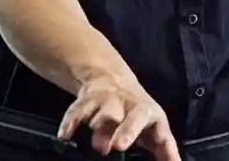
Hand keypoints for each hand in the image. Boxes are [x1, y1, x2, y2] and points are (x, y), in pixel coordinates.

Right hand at [57, 72, 179, 159]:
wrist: (111, 79)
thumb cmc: (136, 114)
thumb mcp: (152, 129)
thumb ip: (163, 149)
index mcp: (150, 114)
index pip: (159, 126)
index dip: (160, 137)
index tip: (159, 142)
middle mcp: (131, 106)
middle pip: (134, 116)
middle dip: (128, 129)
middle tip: (119, 146)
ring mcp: (109, 101)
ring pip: (106, 110)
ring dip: (101, 124)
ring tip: (99, 145)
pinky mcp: (88, 100)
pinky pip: (78, 110)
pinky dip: (71, 122)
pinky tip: (65, 135)